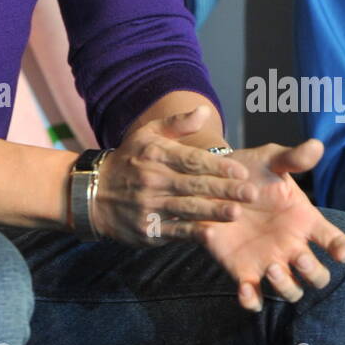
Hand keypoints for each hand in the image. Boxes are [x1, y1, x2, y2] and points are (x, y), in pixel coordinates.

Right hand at [90, 106, 258, 247]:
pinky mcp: (146, 228)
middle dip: (225, 189)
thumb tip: (204, 111)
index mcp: (156, 154)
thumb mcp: (147, 134)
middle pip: (194, 184)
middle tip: (251, 192)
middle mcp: (152, 179)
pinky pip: (173, 230)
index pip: (192, 159)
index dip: (218, 165)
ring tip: (237, 212)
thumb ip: (177, 125)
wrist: (93, 192)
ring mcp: (148, 205)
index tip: (241, 171)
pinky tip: (211, 233)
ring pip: (187, 208)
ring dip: (213, 211)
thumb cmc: (128, 160)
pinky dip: (192, 232)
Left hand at [182, 140, 344, 312]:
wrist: (212, 180)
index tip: (342, 252)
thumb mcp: (270, 160)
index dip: (342, 248)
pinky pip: (253, 297)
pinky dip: (251, 301)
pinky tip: (245, 291)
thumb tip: (317, 145)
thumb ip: (293, 157)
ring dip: (286, 286)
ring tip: (272, 268)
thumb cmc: (250, 170)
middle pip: (317, 274)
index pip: (334, 240)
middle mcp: (291, 246)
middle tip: (299, 257)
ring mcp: (269, 261)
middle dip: (314, 272)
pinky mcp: (243, 271)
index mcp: (304, 220)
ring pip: (291, 289)